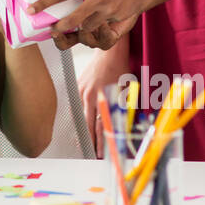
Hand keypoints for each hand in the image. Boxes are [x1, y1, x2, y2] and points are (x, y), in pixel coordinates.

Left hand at [25, 0, 173, 44]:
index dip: (44, 4)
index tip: (31, 10)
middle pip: (73, 19)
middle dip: (59, 27)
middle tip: (50, 28)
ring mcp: (111, 9)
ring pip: (88, 27)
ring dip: (78, 28)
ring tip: (70, 27)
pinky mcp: (122, 16)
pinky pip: (105, 26)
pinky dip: (98, 26)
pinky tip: (93, 22)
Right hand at [76, 27, 136, 157]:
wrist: (109, 49)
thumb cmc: (121, 68)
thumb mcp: (126, 90)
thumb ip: (123, 108)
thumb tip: (122, 127)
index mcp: (103, 98)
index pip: (100, 127)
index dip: (100, 142)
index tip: (100, 154)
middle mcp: (90, 96)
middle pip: (87, 125)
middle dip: (90, 141)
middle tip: (90, 154)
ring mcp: (82, 90)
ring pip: (80, 115)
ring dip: (83, 130)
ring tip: (83, 143)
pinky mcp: (77, 85)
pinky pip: (77, 104)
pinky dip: (79, 115)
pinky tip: (80, 124)